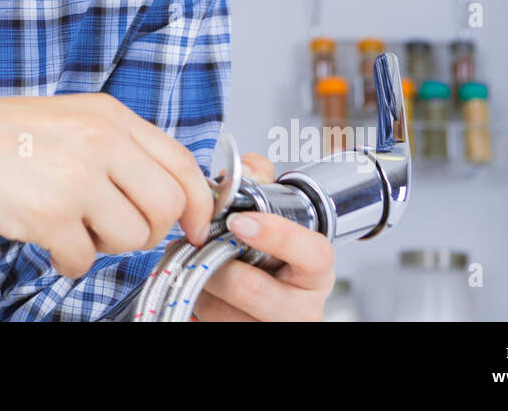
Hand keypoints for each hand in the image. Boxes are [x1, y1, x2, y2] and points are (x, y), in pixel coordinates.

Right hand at [0, 93, 215, 278]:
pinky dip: (66, 260)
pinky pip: (83, 260)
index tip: (194, 227)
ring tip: (66, 224)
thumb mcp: (66, 120)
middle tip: (110, 228)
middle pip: (166, 206)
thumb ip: (117, 148)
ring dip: (102, 245)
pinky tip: (43, 237)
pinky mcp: (47, 214)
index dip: (198, 203)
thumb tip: (166, 194)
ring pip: (132, 238)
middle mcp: (99, 140)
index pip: (182, 162)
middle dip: (146, 231)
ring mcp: (75, 176)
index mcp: (107, 114)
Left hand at [189, 152, 335, 320]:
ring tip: (198, 264)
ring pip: (218, 309)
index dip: (276, 236)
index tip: (238, 221)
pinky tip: (198, 285)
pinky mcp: (242, 336)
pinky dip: (192, 301)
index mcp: (315, 270)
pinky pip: (204, 322)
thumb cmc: (273, 250)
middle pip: (247, 286)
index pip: (311, 253)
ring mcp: (272, 328)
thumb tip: (238, 170)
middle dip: (213, 261)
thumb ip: (260, 179)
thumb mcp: (276, 211)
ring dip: (197, 281)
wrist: (274, 291)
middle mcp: (301, 307)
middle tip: (198, 242)